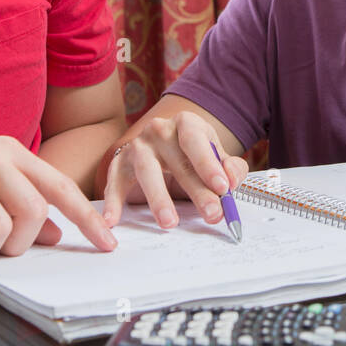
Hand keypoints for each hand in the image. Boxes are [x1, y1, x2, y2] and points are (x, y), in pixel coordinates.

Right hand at [101, 110, 247, 229]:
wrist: (160, 146)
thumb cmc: (192, 154)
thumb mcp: (215, 155)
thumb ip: (230, 168)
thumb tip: (232, 180)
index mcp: (185, 123)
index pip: (196, 140)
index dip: (209, 163)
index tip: (223, 187)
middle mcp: (158, 130)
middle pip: (177, 161)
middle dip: (196, 191)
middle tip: (212, 214)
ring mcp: (137, 146)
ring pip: (146, 170)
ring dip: (158, 198)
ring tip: (170, 222)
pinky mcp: (119, 163)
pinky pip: (115, 182)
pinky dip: (113, 202)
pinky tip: (112, 220)